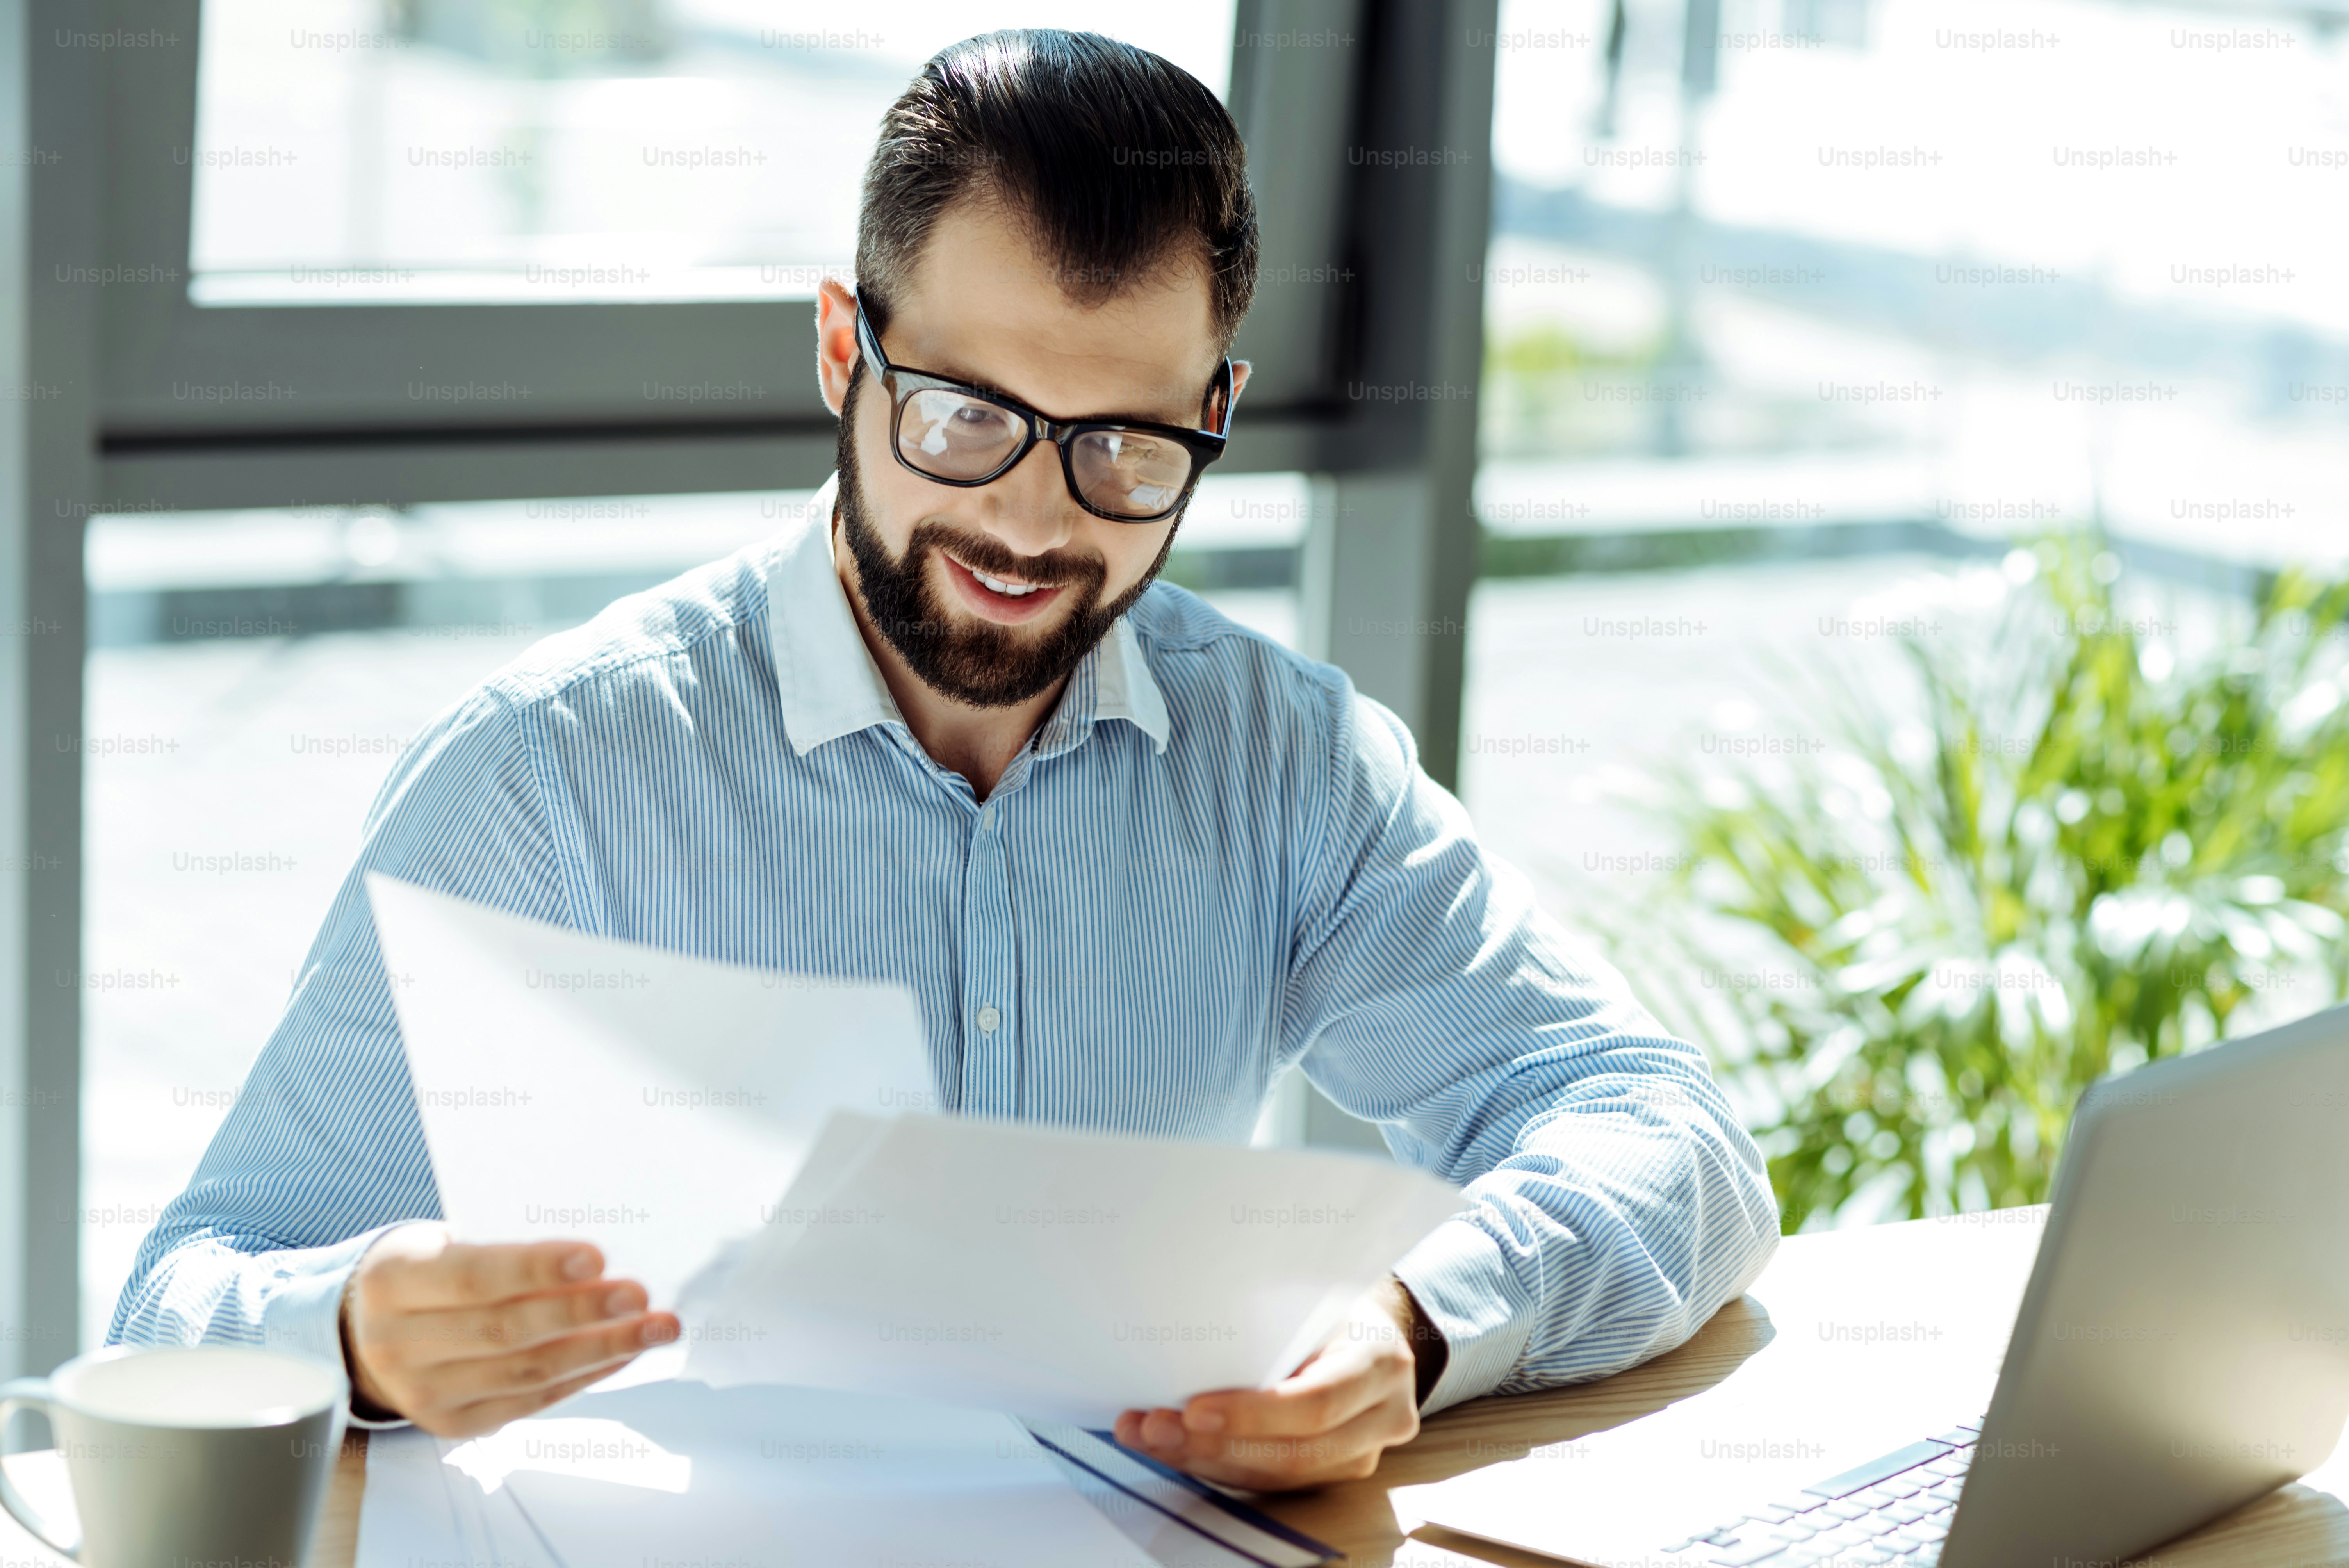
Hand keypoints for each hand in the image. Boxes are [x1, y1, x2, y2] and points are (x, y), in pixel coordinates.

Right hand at [340, 1221, 678, 1436]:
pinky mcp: (452, 1425)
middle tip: (640, 1294)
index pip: (473, 1277)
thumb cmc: (428, 1271)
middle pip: (505, 1331)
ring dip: (600, 1350)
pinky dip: (583, 1376)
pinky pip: (530, 1402)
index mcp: (394, 1282)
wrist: (366, 1332)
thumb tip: (596, 1255)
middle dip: (582, 1312)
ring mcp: (423, 1393)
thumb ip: (502, 1246)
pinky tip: (623, 1353)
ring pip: (525, 1373)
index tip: (597, 1256)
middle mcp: (398, 1344)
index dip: (535, 1268)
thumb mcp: (444, 1242)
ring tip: (656, 1327)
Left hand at [1112, 1277, 1439, 1489]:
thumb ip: (1274, 1326)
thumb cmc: (1331, 1307)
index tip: (1193, 1410)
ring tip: (1149, 1437)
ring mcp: (1361, 1454)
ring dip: (1203, 1459)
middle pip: (1294, 1453)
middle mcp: (1383, 1417)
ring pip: (1276, 1477)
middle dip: (1214, 1445)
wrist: (1368, 1331)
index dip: (1254, 1414)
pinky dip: (1215, 1464)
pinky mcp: (1331, 1473)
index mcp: (1381, 1362)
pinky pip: (1269, 1482)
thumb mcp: (1313, 1299)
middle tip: (1154, 1428)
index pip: (1319, 1402)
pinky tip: (1173, 1447)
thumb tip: (1190, 1342)